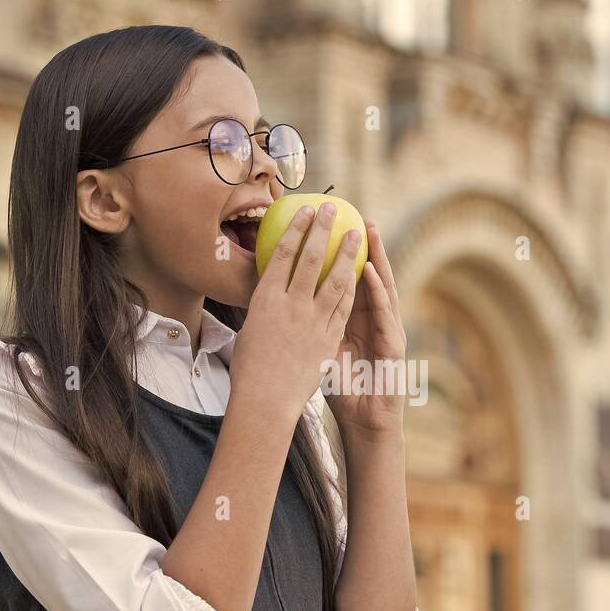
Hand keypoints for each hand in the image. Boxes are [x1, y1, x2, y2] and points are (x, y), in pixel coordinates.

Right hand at [230, 202, 360, 426]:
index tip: (306, 211)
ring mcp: (311, 321)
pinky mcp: (328, 338)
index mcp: (264, 300)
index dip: (296, 230)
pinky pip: (343, 306)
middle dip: (322, 230)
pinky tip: (359, 273)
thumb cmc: (250, 368)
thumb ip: (265, 306)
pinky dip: (351, 286)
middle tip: (332, 210)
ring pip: (333, 279)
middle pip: (309, 259)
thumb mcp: (251, 328)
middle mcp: (289, 305)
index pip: (282, 255)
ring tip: (356, 233)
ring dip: (346, 253)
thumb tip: (270, 287)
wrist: (266, 401)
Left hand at [323, 220, 407, 438]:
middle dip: (364, 245)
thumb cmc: (343, 389)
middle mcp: (374, 321)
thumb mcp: (322, 352)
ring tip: (369, 231)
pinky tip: (368, 271)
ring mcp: (386, 330)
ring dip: (376, 257)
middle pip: (368, 275)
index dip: (345, 255)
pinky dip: (375, 290)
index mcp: (357, 320)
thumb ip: (311, 329)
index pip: (351, 281)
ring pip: (381, 287)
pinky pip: (383, 312)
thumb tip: (276, 313)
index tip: (332, 228)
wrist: (366, 422)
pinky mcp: (393, 344)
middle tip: (354, 215)